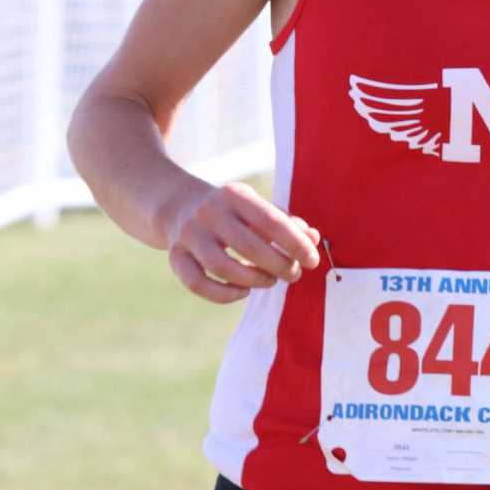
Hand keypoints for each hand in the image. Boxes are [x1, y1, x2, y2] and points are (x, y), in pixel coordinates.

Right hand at [165, 180, 320, 304]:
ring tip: (269, 280)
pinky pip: (198, 284)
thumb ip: (287, 223)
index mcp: (234, 195)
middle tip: (293, 275)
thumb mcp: (258, 208)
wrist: (179, 206)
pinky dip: (224, 294)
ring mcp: (189, 235)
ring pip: (223, 268)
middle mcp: (208, 212)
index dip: (296, 244)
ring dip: (254, 280)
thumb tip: (313, 239)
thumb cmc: (233, 212)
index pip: (271, 221)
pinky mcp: (175, 256)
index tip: (312, 261)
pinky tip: (243, 291)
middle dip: (279, 266)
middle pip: (249, 247)